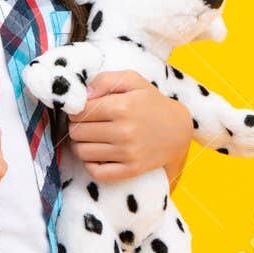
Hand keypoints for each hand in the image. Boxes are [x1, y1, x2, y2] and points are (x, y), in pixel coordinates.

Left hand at [67, 70, 192, 182]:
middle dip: (77, 126)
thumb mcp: (132, 81)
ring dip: (81, 145)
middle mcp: (124, 131)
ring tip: (92, 138)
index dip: (76, 110)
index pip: (79, 111)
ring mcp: (128, 153)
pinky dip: (90, 165)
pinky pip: (96, 172)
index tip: (83, 110)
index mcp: (122, 106)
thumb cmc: (151, 102)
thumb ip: (105, 80)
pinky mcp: (131, 169)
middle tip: (87, 124)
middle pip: (77, 132)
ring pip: (82, 152)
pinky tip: (96, 155)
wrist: (178, 130)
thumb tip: (84, 95)